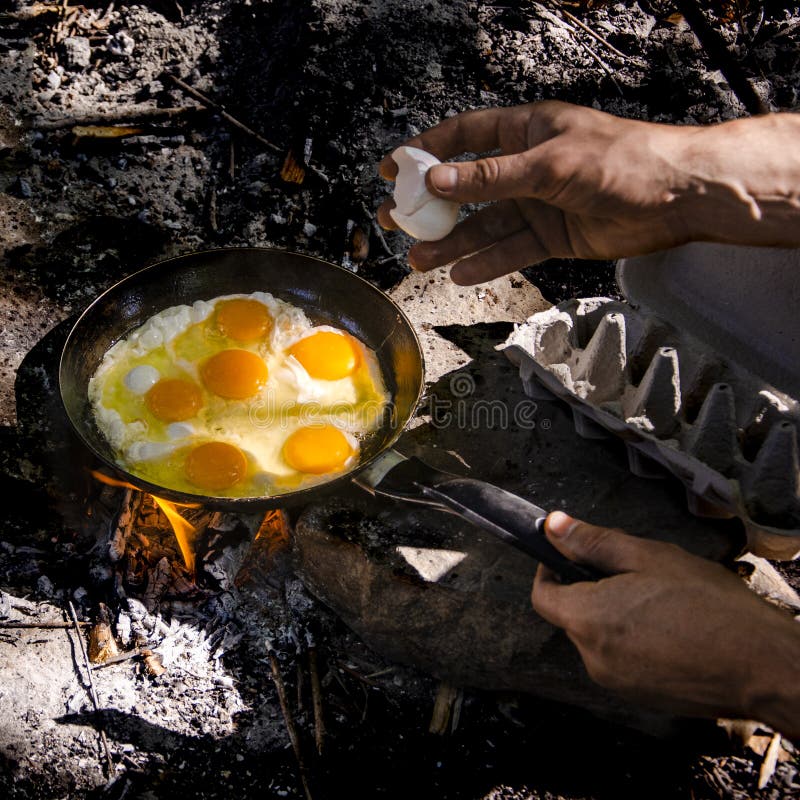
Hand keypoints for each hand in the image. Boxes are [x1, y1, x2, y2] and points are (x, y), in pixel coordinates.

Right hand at [377, 101, 799, 284]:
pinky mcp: (552, 238)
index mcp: (526, 132)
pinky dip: (487, 262)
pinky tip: (461, 273)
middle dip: (432, 206)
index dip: (427, 151)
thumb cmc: (622, 160)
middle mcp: (527, 168)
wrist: (676, 198)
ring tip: (420, 258)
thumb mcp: (549, 164)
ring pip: (485, 226)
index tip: (395, 168)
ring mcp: (538, 205)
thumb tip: (437, 181)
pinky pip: (511, 251)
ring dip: (453, 242)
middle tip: (398, 221)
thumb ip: (491, 177)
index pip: (465, 137)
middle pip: (467, 188)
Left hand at [532, 512, 799, 738]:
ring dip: (615, 617)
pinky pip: (622, 662)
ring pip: (599, 639)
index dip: (550, 571)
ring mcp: (618, 683)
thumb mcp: (647, 557)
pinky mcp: (642, 698)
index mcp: (588, 620)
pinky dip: (634, 643)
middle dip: (591, 591)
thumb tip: (553, 525)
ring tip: (659, 601)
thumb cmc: (708, 605)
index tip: (568, 556)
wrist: (762, 665)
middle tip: (633, 574)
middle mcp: (594, 658)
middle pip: (572, 617)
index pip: (543, 596)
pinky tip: (670, 629)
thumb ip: (593, 542)